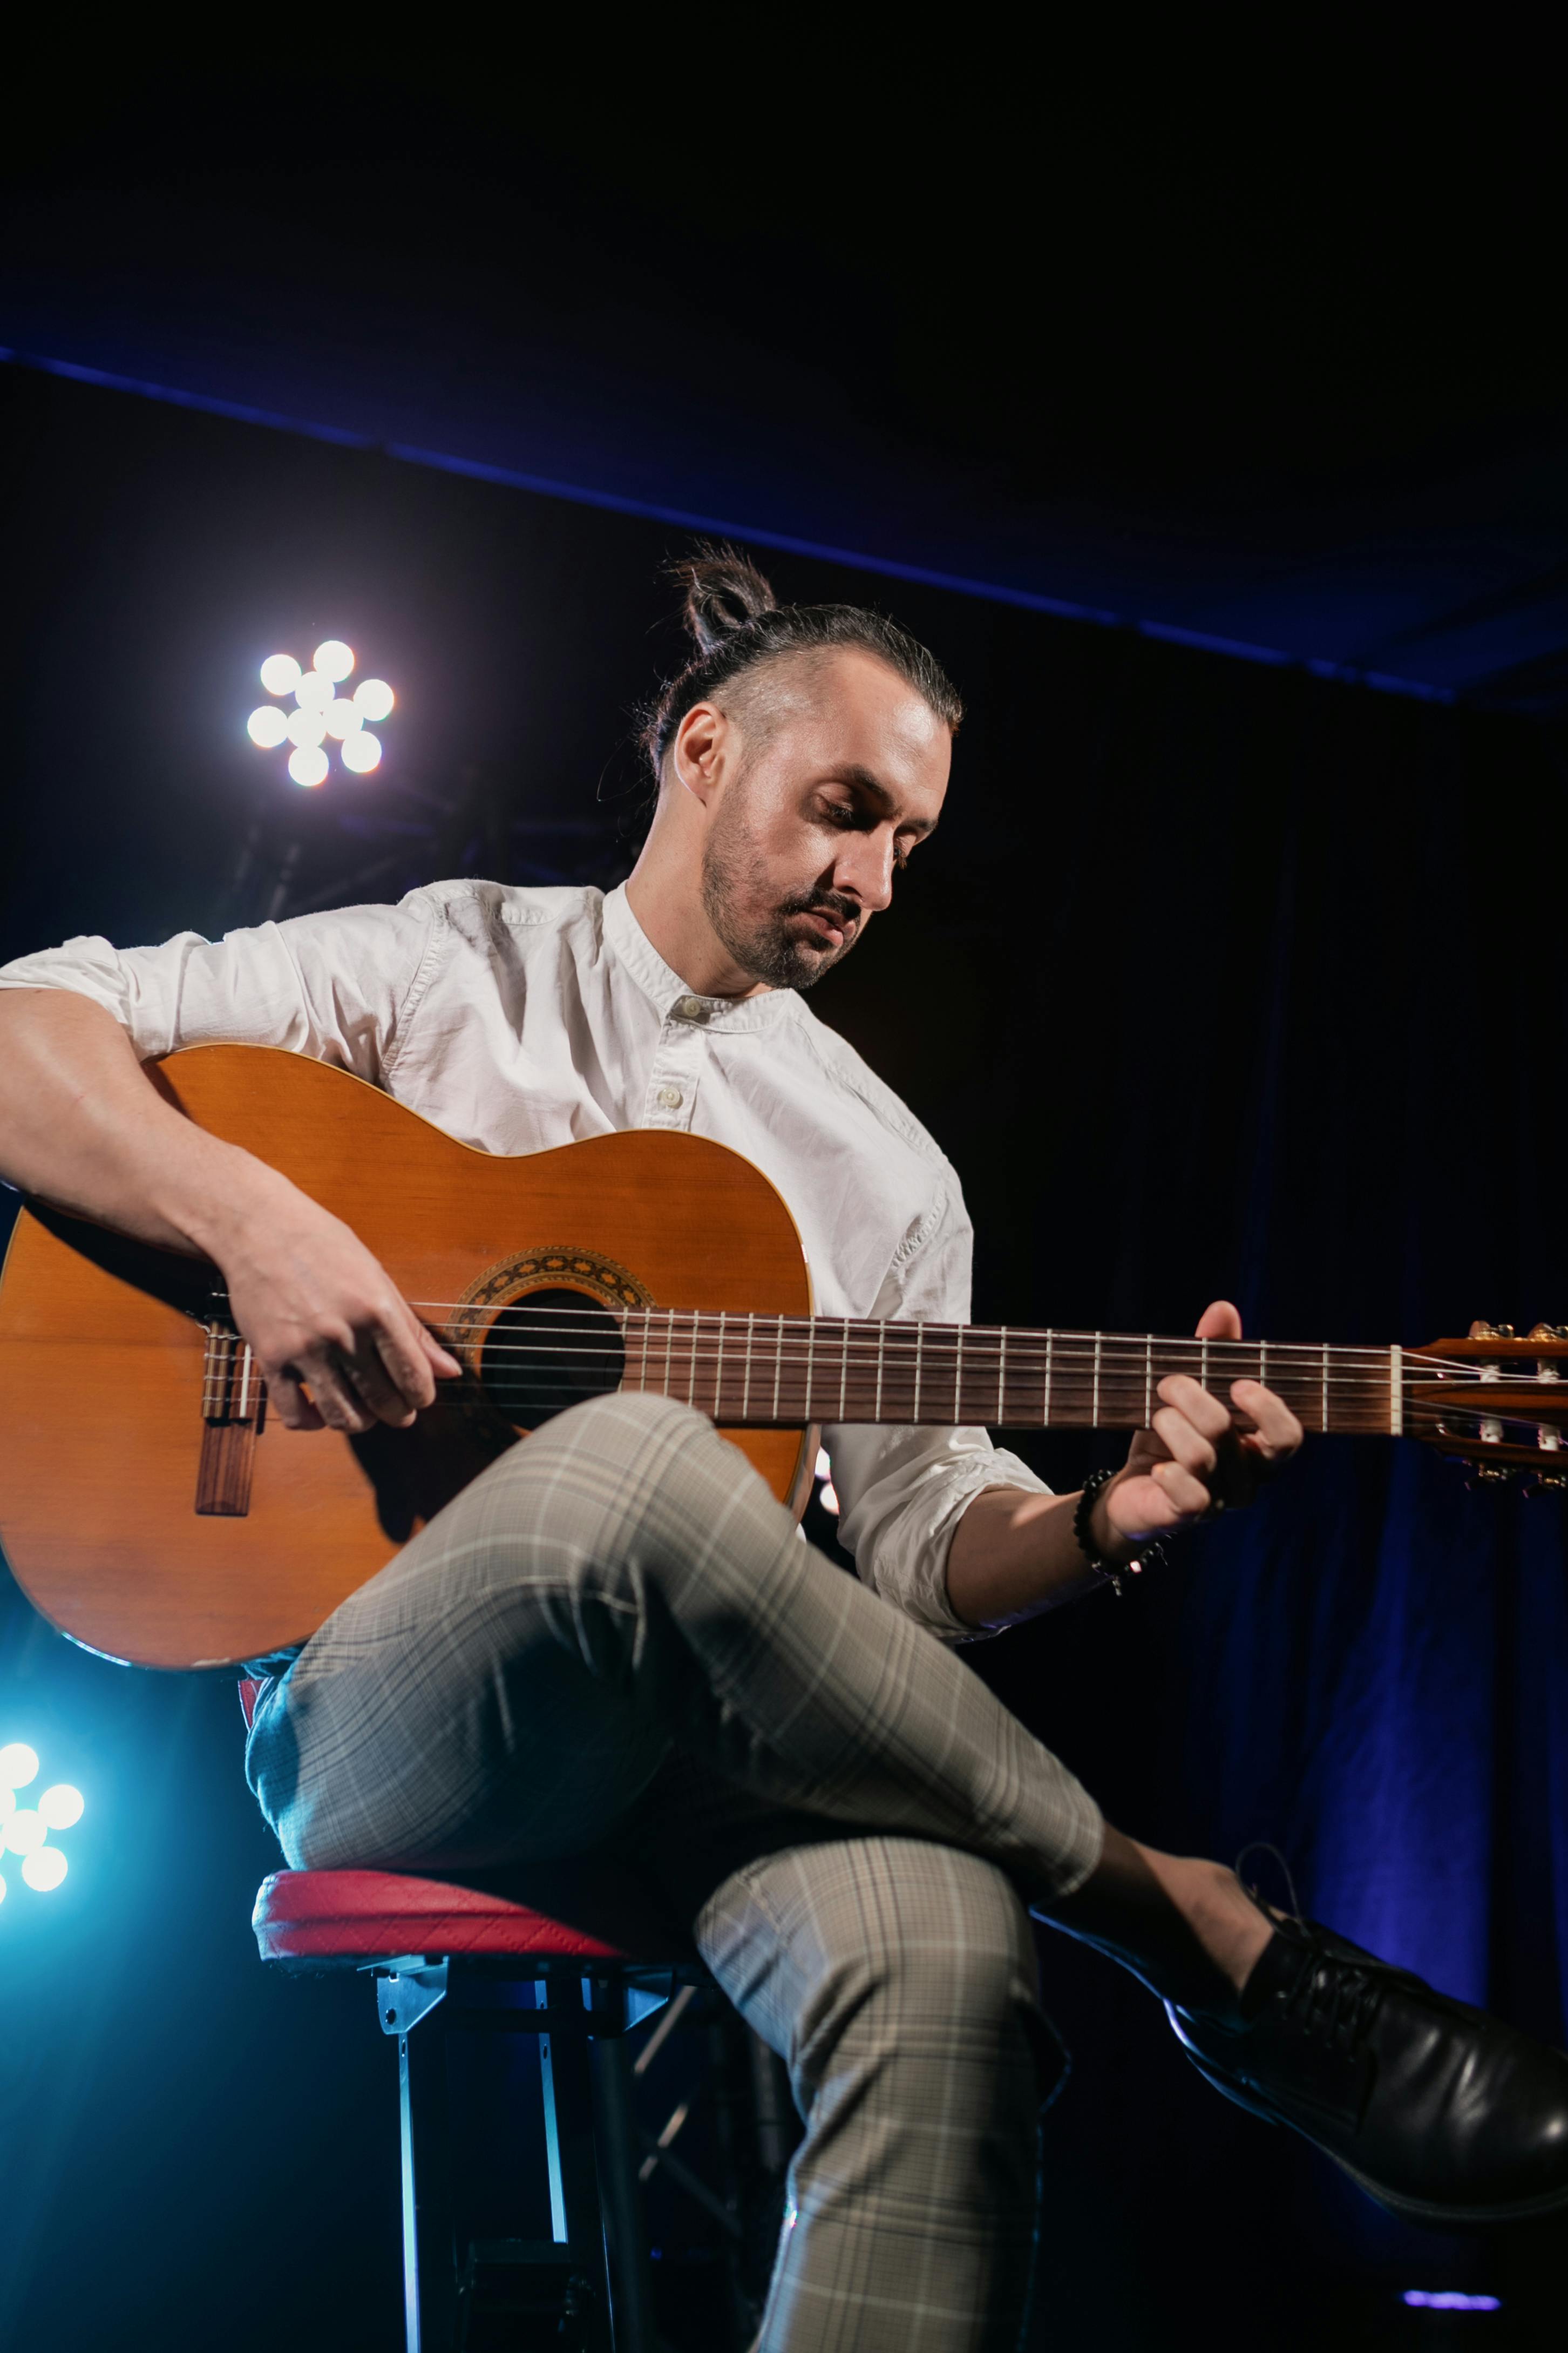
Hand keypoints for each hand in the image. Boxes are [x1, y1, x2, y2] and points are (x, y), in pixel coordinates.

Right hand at [213, 1167, 460, 1433]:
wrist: (260, 1228)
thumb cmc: (324, 1247)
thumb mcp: (378, 1279)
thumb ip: (412, 1330)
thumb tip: (450, 1371)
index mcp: (376, 1310)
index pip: (413, 1376)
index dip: (422, 1396)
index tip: (420, 1397)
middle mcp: (342, 1333)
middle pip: (382, 1401)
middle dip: (397, 1414)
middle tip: (397, 1411)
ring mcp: (304, 1349)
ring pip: (341, 1416)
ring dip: (359, 1424)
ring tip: (363, 1414)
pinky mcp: (269, 1358)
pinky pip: (293, 1414)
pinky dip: (311, 1423)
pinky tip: (319, 1410)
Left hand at [1094, 1299, 1302, 1559]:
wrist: (1132, 1491)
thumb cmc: (1170, 1438)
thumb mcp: (1189, 1392)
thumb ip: (1212, 1353)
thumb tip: (1223, 1308)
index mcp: (1257, 1449)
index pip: (1288, 1436)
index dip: (1268, 1409)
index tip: (1238, 1384)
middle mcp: (1246, 1480)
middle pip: (1232, 1435)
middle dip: (1196, 1399)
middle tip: (1170, 1382)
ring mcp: (1219, 1503)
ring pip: (1203, 1458)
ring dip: (1171, 1424)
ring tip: (1155, 1413)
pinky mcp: (1185, 1519)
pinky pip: (1192, 1499)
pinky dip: (1172, 1475)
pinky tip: (1158, 1467)